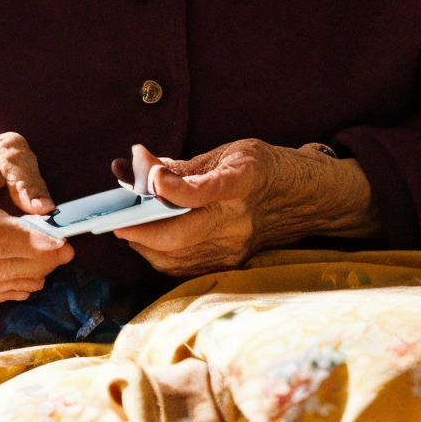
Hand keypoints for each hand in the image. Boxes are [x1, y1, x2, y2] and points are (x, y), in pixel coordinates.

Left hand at [118, 139, 378, 277]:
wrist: (303, 200)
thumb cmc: (262, 169)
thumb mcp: (227, 153)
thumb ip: (180, 165)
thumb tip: (136, 164)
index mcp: (242, 181)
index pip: (203, 190)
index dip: (170, 187)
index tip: (148, 180)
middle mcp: (238, 220)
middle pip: (178, 235)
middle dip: (139, 230)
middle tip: (117, 220)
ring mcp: (234, 248)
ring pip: (175, 256)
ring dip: (145, 243)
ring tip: (133, 226)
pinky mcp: (230, 264)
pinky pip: (183, 267)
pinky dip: (160, 255)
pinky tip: (152, 240)